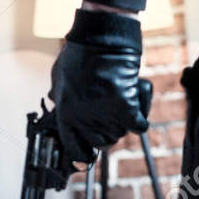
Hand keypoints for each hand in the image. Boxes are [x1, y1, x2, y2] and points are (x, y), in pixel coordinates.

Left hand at [49, 7, 147, 166]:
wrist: (102, 38)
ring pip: (120, 134)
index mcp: (66, 116)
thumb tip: (57, 104)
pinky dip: (141, 117)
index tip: (86, 161)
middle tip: (110, 114)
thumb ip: (61, 97)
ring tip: (120, 97)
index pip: (75, 150)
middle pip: (102, 143)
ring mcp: (105, 116)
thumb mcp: (59, 78)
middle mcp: (84, 121)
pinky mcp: (125, 109)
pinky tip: (136, 104)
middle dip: (107, 132)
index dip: (82, 158)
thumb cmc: (80, 54)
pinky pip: (139, 126)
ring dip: (123, 121)